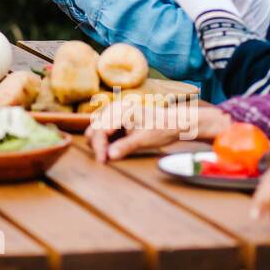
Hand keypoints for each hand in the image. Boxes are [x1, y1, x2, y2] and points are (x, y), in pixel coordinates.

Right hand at [85, 101, 231, 162]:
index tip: (102, 161)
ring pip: (96, 129)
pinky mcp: (117, 119)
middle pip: (94, 128)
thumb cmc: (162, 128)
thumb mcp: (145, 140)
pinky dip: (104, 140)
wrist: (175, 123)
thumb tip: (109, 156)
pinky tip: (111, 149)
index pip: (100, 129)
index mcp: (121, 110)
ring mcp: (115, 113)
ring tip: (106, 156)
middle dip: (97, 144)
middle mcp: (115, 108)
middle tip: (103, 161)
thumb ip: (125, 146)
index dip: (99, 146)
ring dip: (99, 142)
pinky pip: (103, 130)